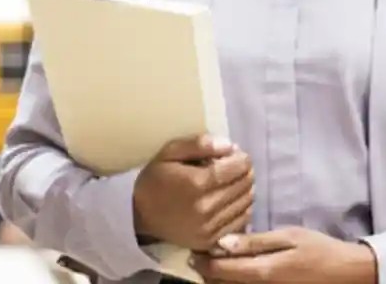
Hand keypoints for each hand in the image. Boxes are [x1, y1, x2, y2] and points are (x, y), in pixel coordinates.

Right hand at [131, 134, 253, 251]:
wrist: (138, 216)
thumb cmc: (155, 180)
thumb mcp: (170, 152)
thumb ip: (200, 144)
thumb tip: (229, 146)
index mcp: (196, 183)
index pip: (238, 167)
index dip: (241, 158)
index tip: (235, 155)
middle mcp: (206, 207)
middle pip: (245, 184)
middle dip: (244, 171)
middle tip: (233, 168)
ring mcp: (209, 227)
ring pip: (247, 201)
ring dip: (245, 188)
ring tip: (231, 182)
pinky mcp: (210, 240)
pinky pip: (242, 220)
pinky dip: (241, 207)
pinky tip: (230, 200)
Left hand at [190, 227, 376, 283]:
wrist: (344, 273)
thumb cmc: (318, 249)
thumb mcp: (290, 237)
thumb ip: (255, 242)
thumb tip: (222, 242)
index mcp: (262, 272)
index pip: (218, 270)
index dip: (202, 259)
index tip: (196, 246)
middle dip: (206, 270)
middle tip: (204, 252)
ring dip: (216, 278)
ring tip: (218, 261)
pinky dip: (231, 283)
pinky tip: (236, 271)